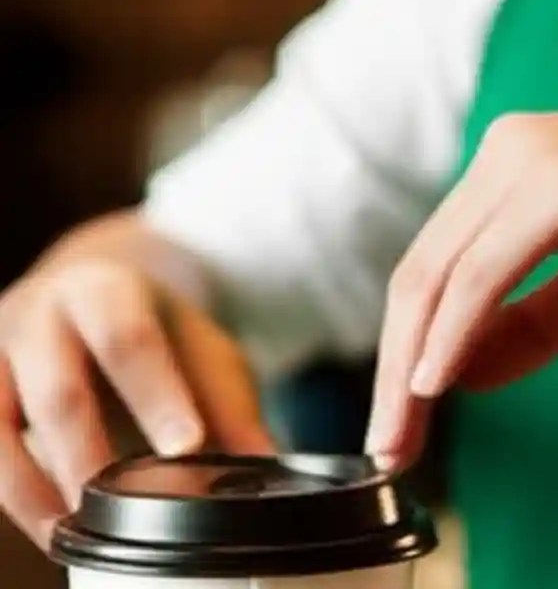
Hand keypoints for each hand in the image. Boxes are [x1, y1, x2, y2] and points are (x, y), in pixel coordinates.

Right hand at [0, 257, 273, 548]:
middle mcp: (38, 316)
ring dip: (38, 489)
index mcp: (104, 290)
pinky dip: (15, 494)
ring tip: (80, 533)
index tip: (187, 446)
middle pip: (59, 392)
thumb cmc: (155, 328)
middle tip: (123, 509)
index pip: (129, 339)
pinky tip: (50, 526)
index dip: (157, 395)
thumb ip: (230, 405)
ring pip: (2, 428)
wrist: (88, 288)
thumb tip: (268, 464)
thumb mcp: (200, 349)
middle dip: (90, 456)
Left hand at [365, 102, 557, 457]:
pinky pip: (482, 276)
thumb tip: (461, 372)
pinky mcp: (553, 186)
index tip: (405, 415)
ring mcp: (526, 162)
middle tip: (388, 444)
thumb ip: (529, 323)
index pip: (439, 264)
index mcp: (514, 166)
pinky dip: (451, 335)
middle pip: (422, 272)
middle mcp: (507, 152)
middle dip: (396, 365)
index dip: (411, 344)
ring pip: (437, 276)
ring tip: (401, 434)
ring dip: (411, 364)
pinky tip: (435, 388)